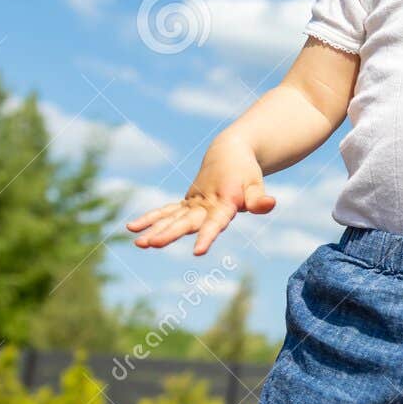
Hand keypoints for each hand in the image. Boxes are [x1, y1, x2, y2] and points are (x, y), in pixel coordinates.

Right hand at [125, 134, 275, 255]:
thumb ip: (258, 199)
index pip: (215, 222)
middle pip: (186, 221)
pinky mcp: (187, 203)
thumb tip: (270, 205)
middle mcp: (204, 202)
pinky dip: (151, 218)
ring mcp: (193, 202)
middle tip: (152, 244)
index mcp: (223, 200)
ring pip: (172, 216)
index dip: (208, 236)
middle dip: (169, 233)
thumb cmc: (246, 172)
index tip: (198, 251)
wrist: (229, 151)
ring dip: (155, 228)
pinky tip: (132, 229)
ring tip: (138, 243)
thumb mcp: (256, 184)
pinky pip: (167, 211)